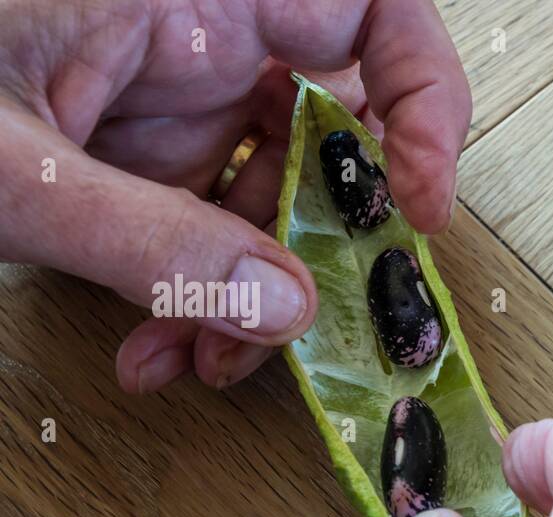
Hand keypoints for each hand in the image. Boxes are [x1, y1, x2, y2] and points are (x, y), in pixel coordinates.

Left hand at [0, 0, 469, 391]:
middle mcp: (192, 32)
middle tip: (314, 314)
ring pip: (270, 195)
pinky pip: (206, 226)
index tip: (420, 196)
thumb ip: (150, 244)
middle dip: (328, 238)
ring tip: (205, 360)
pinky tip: (163, 347)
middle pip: (331, 125)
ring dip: (254, 294)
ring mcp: (165, 93)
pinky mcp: (133, 148)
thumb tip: (281, 307)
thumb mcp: (7, 172)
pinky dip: (198, 297)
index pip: (368, 6)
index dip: (426, 96)